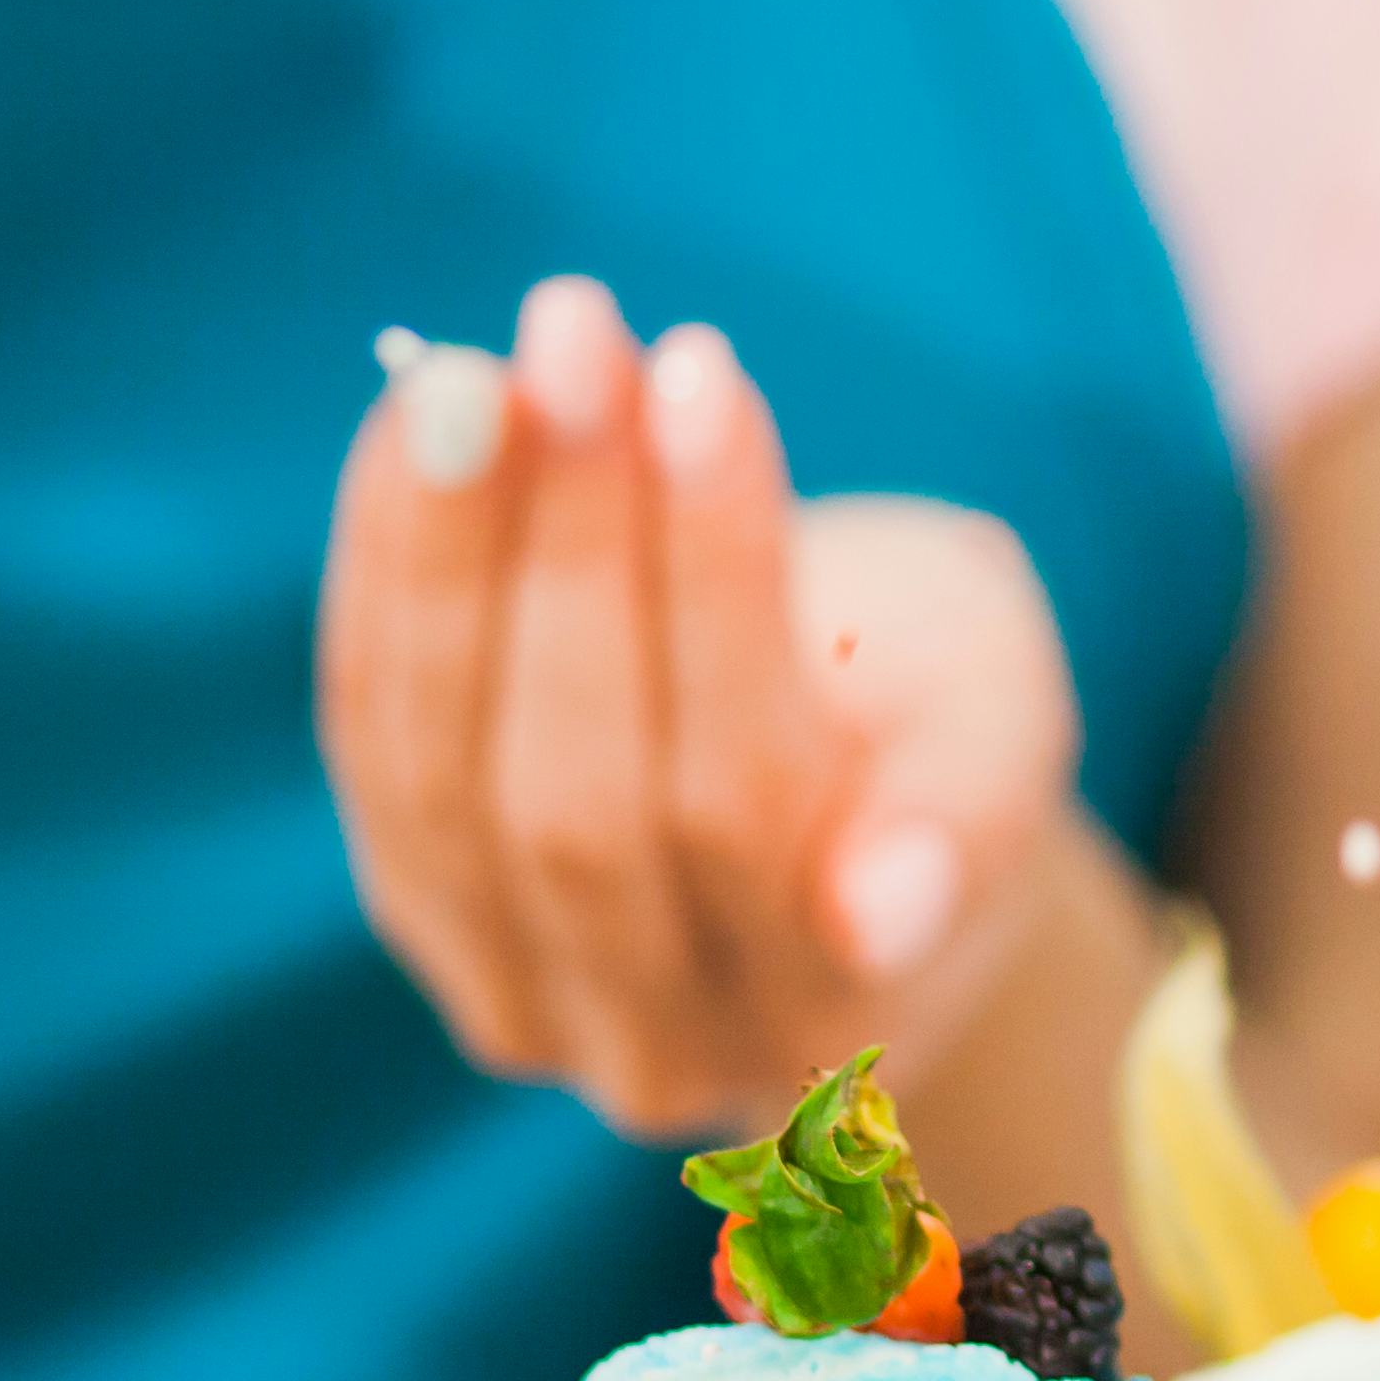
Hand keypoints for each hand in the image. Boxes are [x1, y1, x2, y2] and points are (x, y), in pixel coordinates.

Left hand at [320, 274, 1083, 1137]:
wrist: (847, 808)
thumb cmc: (942, 730)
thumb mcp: (1007, 724)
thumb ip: (967, 806)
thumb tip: (880, 903)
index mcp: (834, 1011)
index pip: (744, 795)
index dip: (713, 583)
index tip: (704, 375)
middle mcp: (658, 1049)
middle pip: (576, 795)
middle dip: (571, 544)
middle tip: (578, 331)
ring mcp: (518, 997)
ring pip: (443, 772)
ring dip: (449, 545)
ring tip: (478, 362)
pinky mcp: (417, 910)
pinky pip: (372, 740)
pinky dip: (386, 570)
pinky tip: (416, 423)